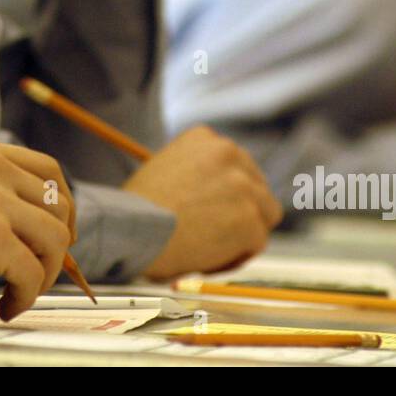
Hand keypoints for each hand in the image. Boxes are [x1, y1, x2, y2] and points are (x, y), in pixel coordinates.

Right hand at [0, 135, 75, 320]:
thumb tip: (34, 223)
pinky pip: (32, 272)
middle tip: (43, 266)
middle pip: (58, 202)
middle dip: (59, 240)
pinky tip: (5, 306)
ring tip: (20, 290)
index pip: (45, 169)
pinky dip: (26, 295)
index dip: (59, 204)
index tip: (55, 231)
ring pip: (54, 238)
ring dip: (44, 272)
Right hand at [123, 126, 280, 279]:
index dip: (228, 192)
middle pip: (257, 187)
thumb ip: (195, 173)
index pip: (238, 164)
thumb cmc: (137, 210)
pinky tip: (210, 257)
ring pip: (264, 215)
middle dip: (242, 211)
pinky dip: (238, 255)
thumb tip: (212, 195)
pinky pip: (257, 242)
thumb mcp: (164, 169)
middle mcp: (228, 153)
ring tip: (211, 246)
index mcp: (205, 138)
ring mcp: (243, 186)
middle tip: (216, 232)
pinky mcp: (250, 218)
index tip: (214, 209)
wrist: (132, 230)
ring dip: (243, 233)